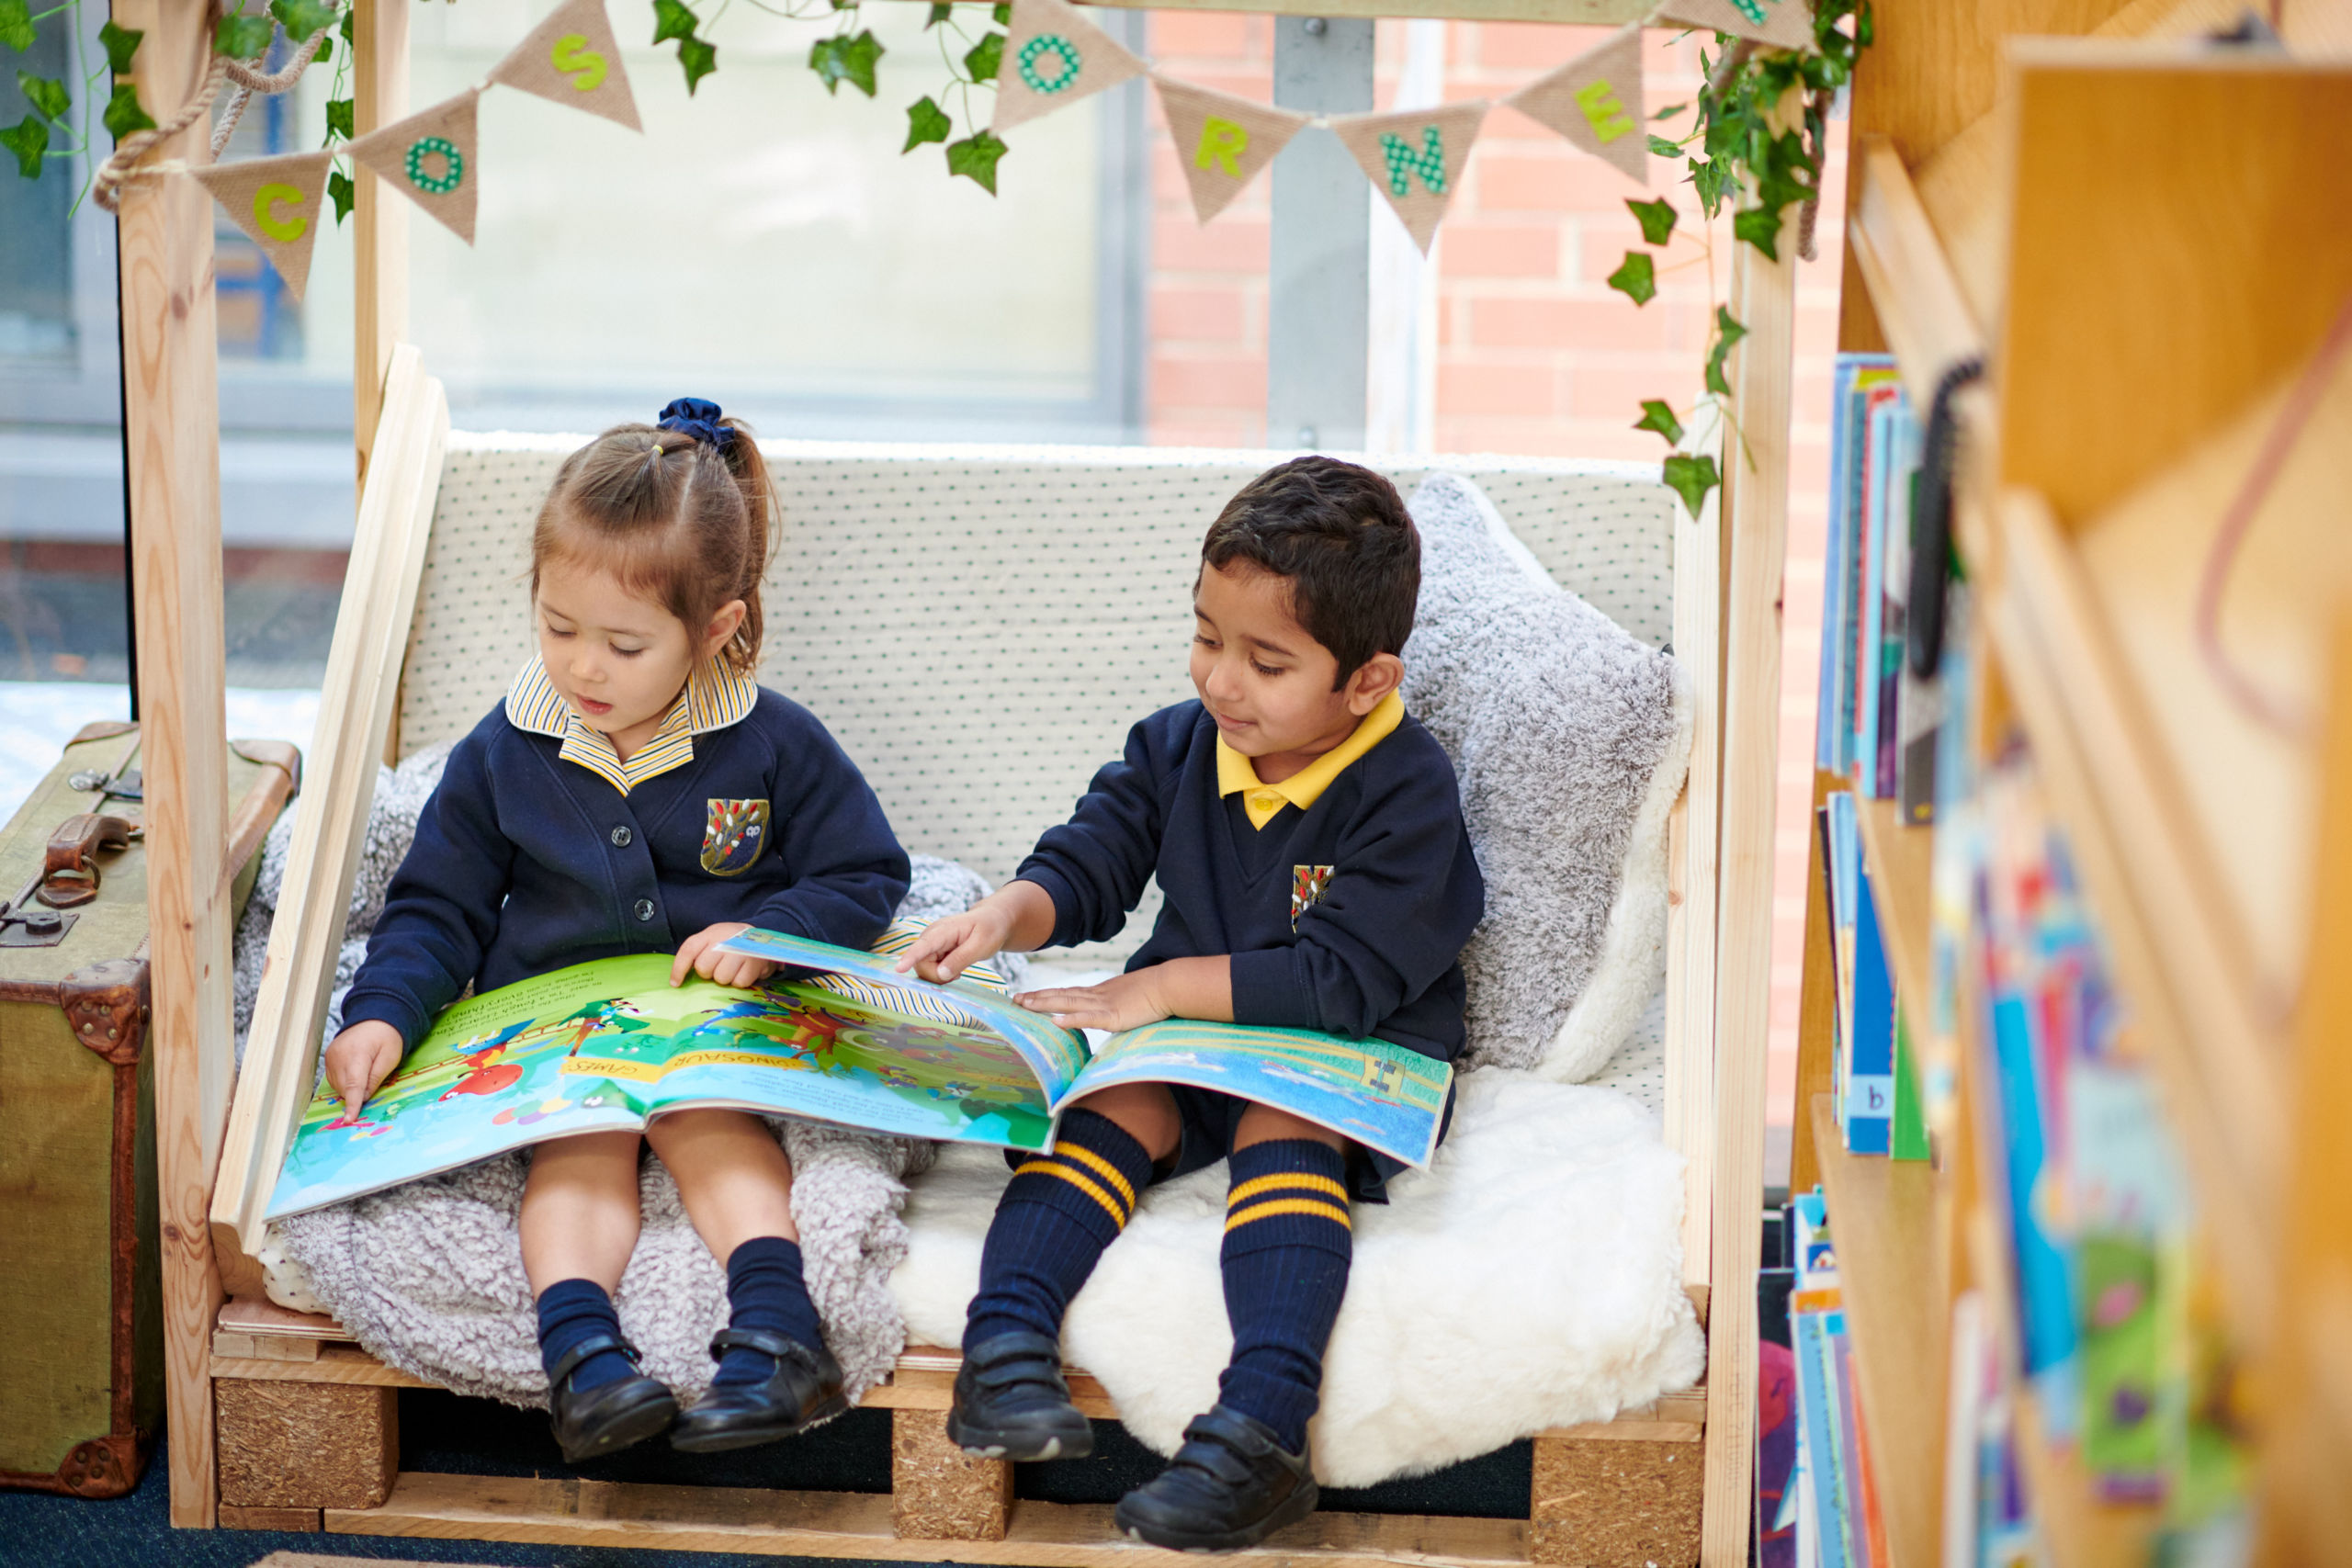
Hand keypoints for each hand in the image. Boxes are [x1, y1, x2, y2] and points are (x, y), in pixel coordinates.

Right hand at [323, 1019, 403, 1119]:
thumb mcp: (390, 1057)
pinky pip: (334, 1079)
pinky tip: (356, 1072)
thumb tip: (363, 1098)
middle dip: (357, 1094)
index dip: (352, 1104)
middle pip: (345, 1088)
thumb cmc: (387, 1038)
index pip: (353, 1085)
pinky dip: (345, 1082)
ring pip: (338, 1086)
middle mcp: (339, 1056)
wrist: (374, 1018)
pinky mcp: (327, 1057)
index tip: (349, 1119)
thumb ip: (376, 1078)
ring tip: (365, 1071)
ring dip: (351, 1088)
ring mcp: (331, 1056)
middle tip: (372, 1082)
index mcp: (357, 1054)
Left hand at [673, 922, 775, 988]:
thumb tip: (677, 980)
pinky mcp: (755, 962)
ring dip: (725, 978)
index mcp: (710, 934)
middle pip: (703, 968)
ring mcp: (740, 950)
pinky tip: (744, 971)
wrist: (764, 938)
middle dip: (708, 972)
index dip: (679, 969)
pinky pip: (739, 982)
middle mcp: (724, 940)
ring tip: (733, 969)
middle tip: (718, 967)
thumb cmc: (731, 943)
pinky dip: (740, 981)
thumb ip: (697, 953)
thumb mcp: (712, 939)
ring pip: (721, 978)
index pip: (688, 950)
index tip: (676, 984)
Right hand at [898, 902, 1015, 982]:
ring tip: (958, 970)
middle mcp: (932, 936)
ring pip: (924, 969)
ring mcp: (931, 944)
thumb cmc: (989, 929)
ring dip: (939, 976)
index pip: (923, 945)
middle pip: (921, 964)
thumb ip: (961, 959)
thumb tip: (941, 974)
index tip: (899, 969)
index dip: (910, 958)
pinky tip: (954, 969)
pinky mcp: (933, 951)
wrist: (992, 921)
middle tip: (958, 975)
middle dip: (936, 976)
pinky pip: (929, 969)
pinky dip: (941, 974)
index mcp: (943, 930)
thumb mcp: (981, 945)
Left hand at [1015, 969, 1173, 1033]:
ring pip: (1067, 1003)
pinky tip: (1055, 1021)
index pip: (1066, 993)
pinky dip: (1070, 1019)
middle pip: (1060, 995)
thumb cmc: (1154, 994)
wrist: (1170, 985)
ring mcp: (1103, 1005)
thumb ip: (1114, 1007)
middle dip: (1036, 998)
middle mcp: (1096, 996)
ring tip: (1024, 1005)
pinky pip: (1088, 1018)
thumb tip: (1108, 1014)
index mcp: (1099, 993)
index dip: (1045, 995)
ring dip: (1044, 1004)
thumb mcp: (1128, 999)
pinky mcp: (1114, 1016)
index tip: (1027, 997)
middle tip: (1015, 1000)